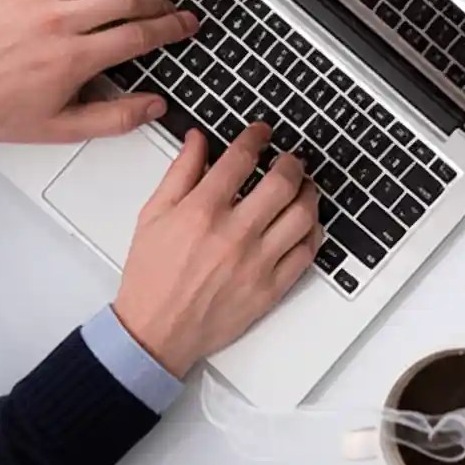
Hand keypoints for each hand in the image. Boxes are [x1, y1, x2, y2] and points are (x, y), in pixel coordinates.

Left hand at [0, 0, 198, 141]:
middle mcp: (59, 23)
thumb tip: (152, 106)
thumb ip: (115, 118)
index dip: (171, 28)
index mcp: (74, 58)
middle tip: (170, 10)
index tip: (186, 25)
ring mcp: (37, 0)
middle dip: (158, 3)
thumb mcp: (63, 128)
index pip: (138, 35)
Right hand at [113, 124, 323, 377]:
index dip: (256, 138)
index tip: (262, 132)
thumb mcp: (153, 215)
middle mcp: (233, 235)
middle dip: (292, 162)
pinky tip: (305, 223)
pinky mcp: (271, 288)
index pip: (241, 159)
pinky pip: (306, 253)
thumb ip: (179, 173)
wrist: (156, 331)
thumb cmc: (152, 276)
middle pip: (282, 183)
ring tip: (303, 188)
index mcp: (202, 212)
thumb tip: (198, 139)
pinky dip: (312, 232)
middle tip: (290, 159)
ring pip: (302, 215)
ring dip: (309, 194)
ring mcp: (257, 263)